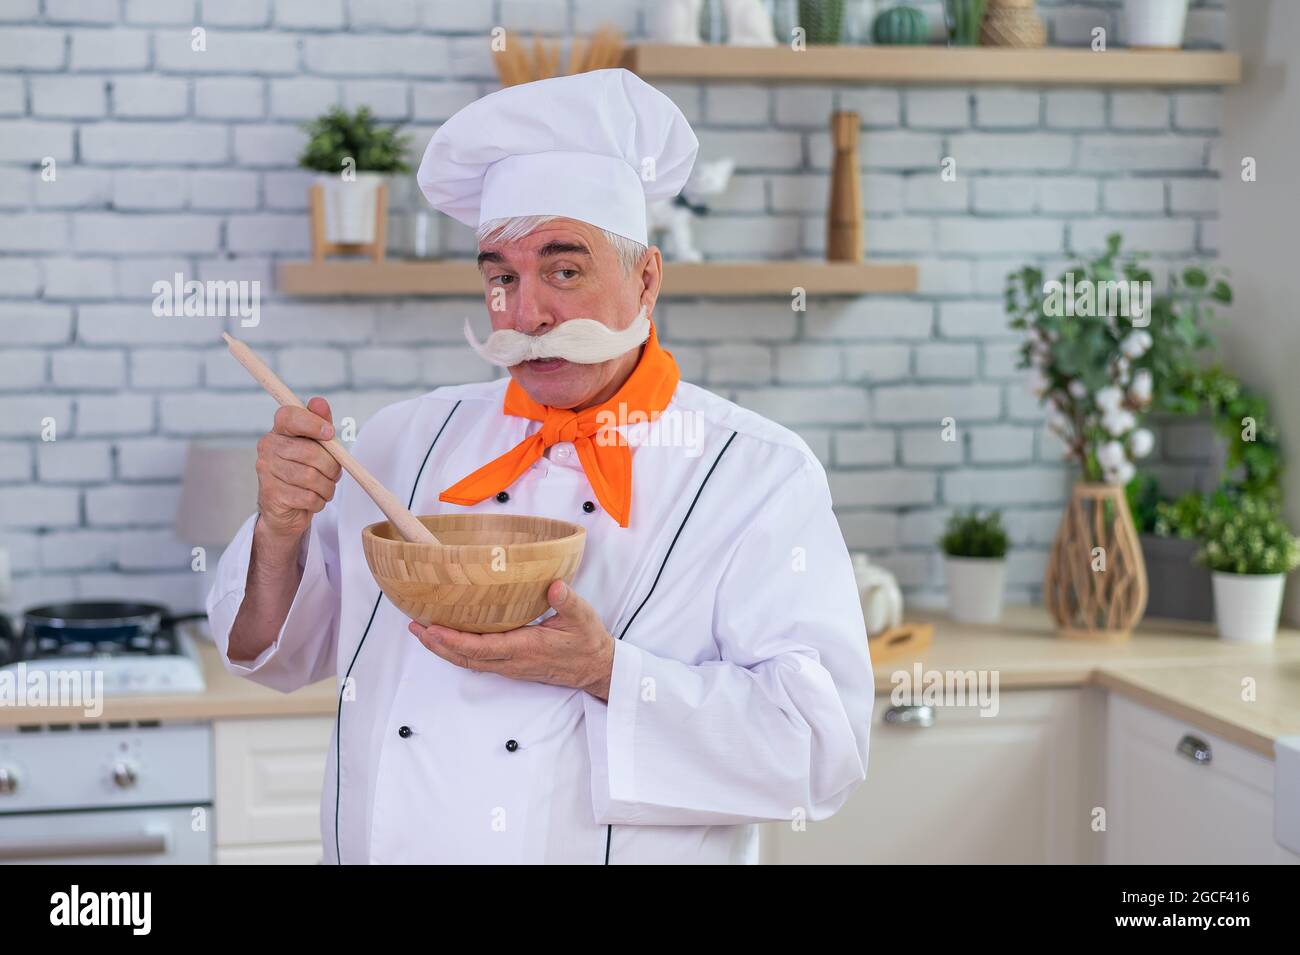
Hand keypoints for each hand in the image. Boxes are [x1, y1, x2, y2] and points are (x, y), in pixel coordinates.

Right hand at [254, 396, 342, 544]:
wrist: (287, 509)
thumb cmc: (305, 471)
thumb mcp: (317, 445)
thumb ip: (320, 423)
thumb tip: (319, 402)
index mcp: (279, 431)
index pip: (290, 416)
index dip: (312, 422)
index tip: (330, 433)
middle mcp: (267, 447)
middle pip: (309, 451)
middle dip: (331, 466)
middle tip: (335, 474)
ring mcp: (266, 471)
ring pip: (311, 477)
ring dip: (327, 486)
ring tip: (325, 488)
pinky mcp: (271, 494)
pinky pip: (307, 497)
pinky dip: (319, 501)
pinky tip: (314, 499)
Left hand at [408, 580, 615, 700]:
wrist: (595, 669)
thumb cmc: (587, 642)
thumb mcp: (583, 618)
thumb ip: (567, 602)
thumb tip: (555, 586)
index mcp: (526, 648)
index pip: (482, 648)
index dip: (455, 641)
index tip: (433, 630)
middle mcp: (513, 661)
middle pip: (466, 659)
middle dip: (438, 645)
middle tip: (415, 627)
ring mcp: (510, 666)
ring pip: (469, 662)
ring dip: (444, 648)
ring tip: (422, 631)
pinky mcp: (511, 665)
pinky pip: (478, 660)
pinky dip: (458, 650)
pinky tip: (448, 638)